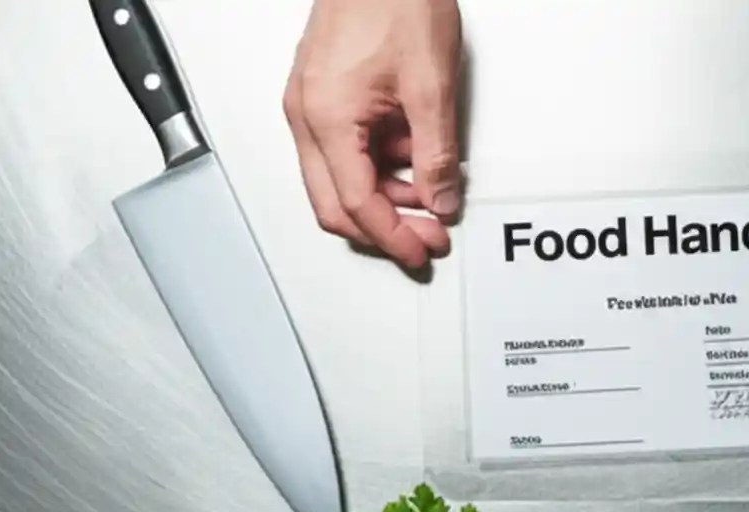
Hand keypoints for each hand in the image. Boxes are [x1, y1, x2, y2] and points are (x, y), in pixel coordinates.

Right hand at [284, 0, 462, 268]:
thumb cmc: (396, 0)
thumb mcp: (431, 86)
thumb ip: (436, 154)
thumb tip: (441, 198)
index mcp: (327, 117)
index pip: (357, 203)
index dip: (393, 236)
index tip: (422, 249)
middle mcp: (307, 114)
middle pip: (336, 202)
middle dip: (384, 229)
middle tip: (426, 239)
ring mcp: (310, 104)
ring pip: (338, 179)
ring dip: (384, 198)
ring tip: (430, 199)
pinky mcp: (323, 93)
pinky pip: (343, 148)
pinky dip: (378, 165)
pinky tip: (413, 160)